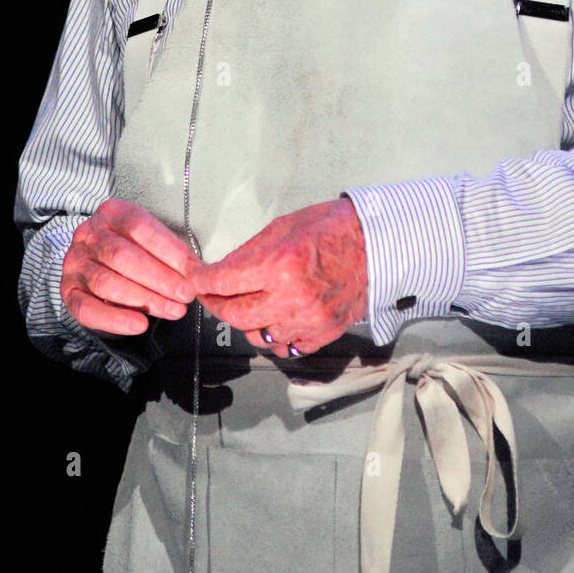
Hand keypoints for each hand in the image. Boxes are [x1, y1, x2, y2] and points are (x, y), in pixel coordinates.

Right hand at [61, 198, 199, 335]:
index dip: (168, 250)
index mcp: (110, 213)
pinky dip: (115, 319)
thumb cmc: (134, 249)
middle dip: (159, 278)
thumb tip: (196, 273)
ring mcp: (75, 263)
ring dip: (144, 300)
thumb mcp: (150, 240)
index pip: (139, 227)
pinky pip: (88, 309)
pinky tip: (139, 324)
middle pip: (122, 256)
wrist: (100, 262)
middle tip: (185, 294)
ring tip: (172, 310)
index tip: (192, 270)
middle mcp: (87, 235)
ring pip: (106, 282)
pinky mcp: (68, 291)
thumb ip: (170, 252)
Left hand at [188, 198, 368, 357]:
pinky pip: (284, 347)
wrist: (378, 246)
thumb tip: (223, 271)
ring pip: (257, 335)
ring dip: (245, 321)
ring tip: (248, 303)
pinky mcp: (322, 334)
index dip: (202, 281)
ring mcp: (308, 320)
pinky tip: (273, 318)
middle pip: (235, 315)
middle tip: (213, 294)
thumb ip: (250, 252)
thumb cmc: (333, 228)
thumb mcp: (284, 226)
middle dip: (217, 304)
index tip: (195, 280)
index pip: (224, 281)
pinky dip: (272, 335)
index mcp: (281, 264)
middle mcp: (292, 297)